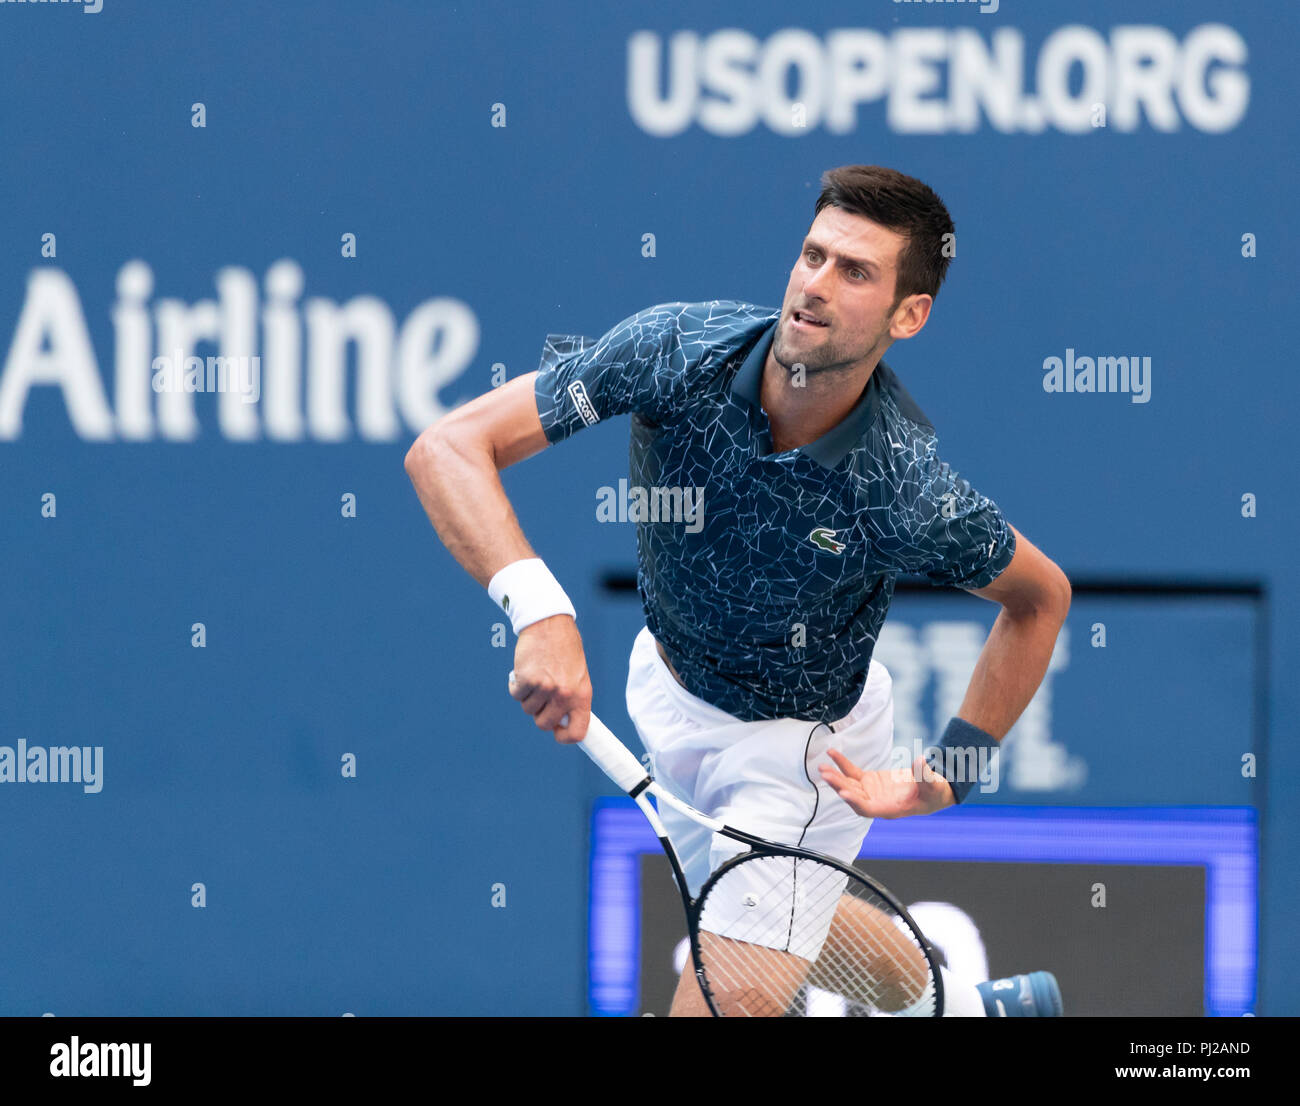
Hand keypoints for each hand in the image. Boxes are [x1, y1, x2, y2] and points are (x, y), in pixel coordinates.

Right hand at [507, 615, 591, 742]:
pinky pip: (516, 695)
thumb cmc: (564, 649)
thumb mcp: (577, 675)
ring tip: (536, 676)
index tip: (557, 731)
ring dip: (528, 696)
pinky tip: (524, 671)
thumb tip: (561, 723)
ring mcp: (545, 688)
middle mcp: (565, 695)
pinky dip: (516, 686)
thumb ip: (571, 698)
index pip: (577, 732)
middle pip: (544, 724)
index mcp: (582, 695)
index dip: (564, 736)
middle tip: (541, 696)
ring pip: (528, 709)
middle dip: (539, 713)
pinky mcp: (527, 680)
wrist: (549, 623)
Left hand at [817, 750, 955, 818]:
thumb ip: (925, 775)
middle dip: (839, 786)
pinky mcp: (870, 781)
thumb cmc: (934, 793)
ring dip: (836, 776)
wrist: (932, 790)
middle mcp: (877, 803)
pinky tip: (832, 754)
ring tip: (822, 767)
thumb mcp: (934, 786)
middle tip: (826, 775)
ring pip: (850, 785)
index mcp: (891, 809)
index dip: (855, 802)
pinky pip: (853, 773)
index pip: (868, 809)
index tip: (843, 793)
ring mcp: (872, 792)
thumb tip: (921, 760)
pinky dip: (842, 764)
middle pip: (853, 797)